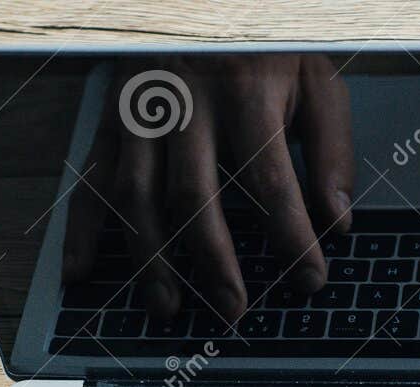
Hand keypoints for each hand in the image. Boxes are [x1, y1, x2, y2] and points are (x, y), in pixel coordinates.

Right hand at [62, 54, 354, 321]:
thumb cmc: (264, 41)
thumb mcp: (315, 75)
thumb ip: (332, 148)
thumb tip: (338, 221)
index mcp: (245, 89)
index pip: (270, 179)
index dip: (292, 236)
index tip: (311, 279)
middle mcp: (185, 101)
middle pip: (193, 195)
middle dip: (214, 263)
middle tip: (233, 311)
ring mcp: (140, 110)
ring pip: (135, 194)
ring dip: (149, 258)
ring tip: (167, 308)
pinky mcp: (111, 117)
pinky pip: (90, 176)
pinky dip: (81, 228)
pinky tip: (81, 272)